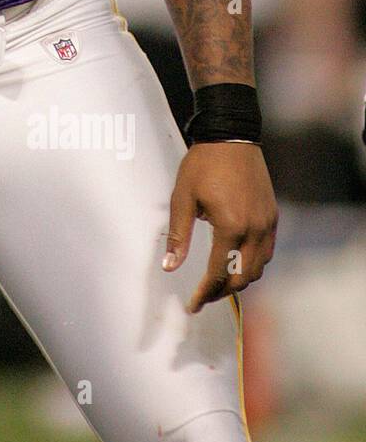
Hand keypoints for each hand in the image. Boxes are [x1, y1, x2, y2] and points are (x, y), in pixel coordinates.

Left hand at [163, 141, 276, 312]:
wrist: (231, 136)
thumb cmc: (202, 164)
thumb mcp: (182, 198)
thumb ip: (179, 235)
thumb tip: (170, 266)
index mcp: (231, 226)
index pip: (218, 272)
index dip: (205, 293)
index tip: (193, 305)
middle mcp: (255, 230)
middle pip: (243, 277)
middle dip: (223, 292)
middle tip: (204, 297)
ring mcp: (268, 224)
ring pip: (259, 268)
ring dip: (239, 280)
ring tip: (218, 283)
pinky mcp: (273, 216)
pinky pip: (267, 252)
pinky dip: (253, 264)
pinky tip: (236, 262)